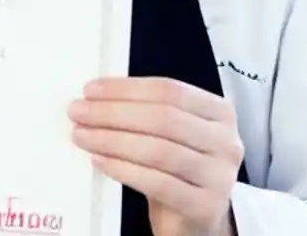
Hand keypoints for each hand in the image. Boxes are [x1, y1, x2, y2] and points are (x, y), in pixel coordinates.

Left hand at [69, 77, 242, 235]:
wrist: (195, 218)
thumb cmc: (177, 169)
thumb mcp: (172, 134)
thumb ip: (144, 111)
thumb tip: (95, 98)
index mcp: (220, 112)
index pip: (170, 90)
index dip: (127, 88)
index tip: (91, 90)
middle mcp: (226, 141)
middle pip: (164, 118)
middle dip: (113, 113)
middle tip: (79, 113)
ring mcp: (219, 176)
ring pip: (159, 150)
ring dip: (112, 140)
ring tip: (83, 136)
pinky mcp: (205, 206)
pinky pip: (157, 183)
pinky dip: (123, 169)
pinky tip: (100, 161)